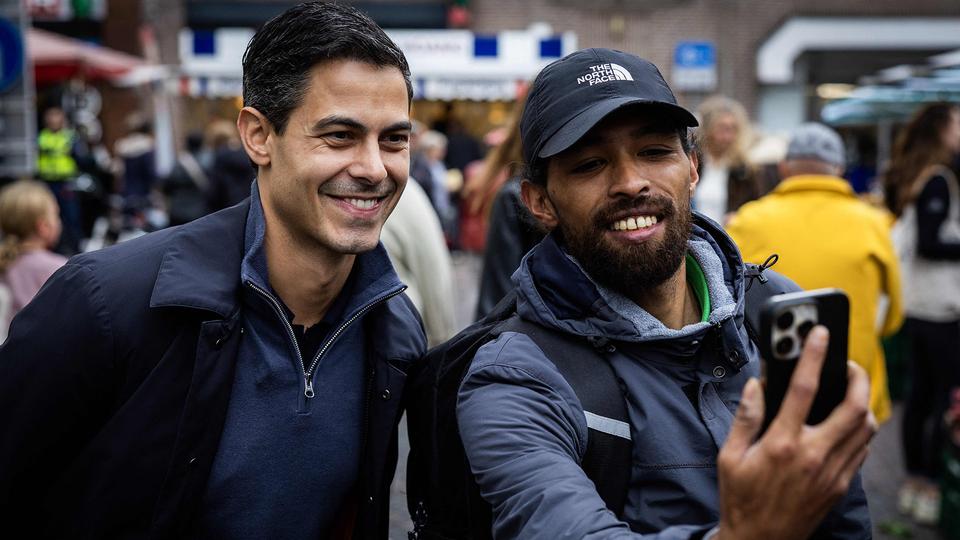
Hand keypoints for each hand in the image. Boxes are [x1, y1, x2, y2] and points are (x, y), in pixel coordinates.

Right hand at [715, 326, 876, 539]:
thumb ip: (745, 417)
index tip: (820, 334)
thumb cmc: (740, 498)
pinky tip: (845, 424)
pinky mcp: (840, 486)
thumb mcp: (730, 456)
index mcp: (781, 444)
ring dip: (863, 403)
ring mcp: (831, 472)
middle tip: (849, 364)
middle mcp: (812, 455)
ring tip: (849, 391)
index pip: (805, 389)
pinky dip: (860, 430)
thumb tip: (757, 385)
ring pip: (866, 428)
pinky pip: (861, 450)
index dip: (814, 355)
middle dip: (858, 378)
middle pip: (854, 407)